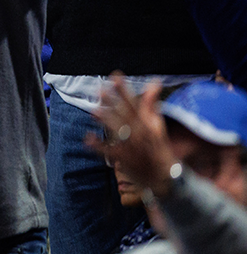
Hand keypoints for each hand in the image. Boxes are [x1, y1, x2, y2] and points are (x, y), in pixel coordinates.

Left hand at [86, 74, 176, 198]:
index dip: (124, 90)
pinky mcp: (126, 160)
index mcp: (148, 124)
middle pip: (125, 115)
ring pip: (119, 131)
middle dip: (114, 102)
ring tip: (94, 110)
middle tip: (101, 88)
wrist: (166, 177)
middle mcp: (141, 134)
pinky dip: (99, 146)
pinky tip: (88, 138)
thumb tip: (155, 81)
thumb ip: (151, 104)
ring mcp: (133, 147)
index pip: (135, 103)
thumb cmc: (159, 147)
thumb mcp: (157, 125)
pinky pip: (111, 152)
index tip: (115, 76)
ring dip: (107, 121)